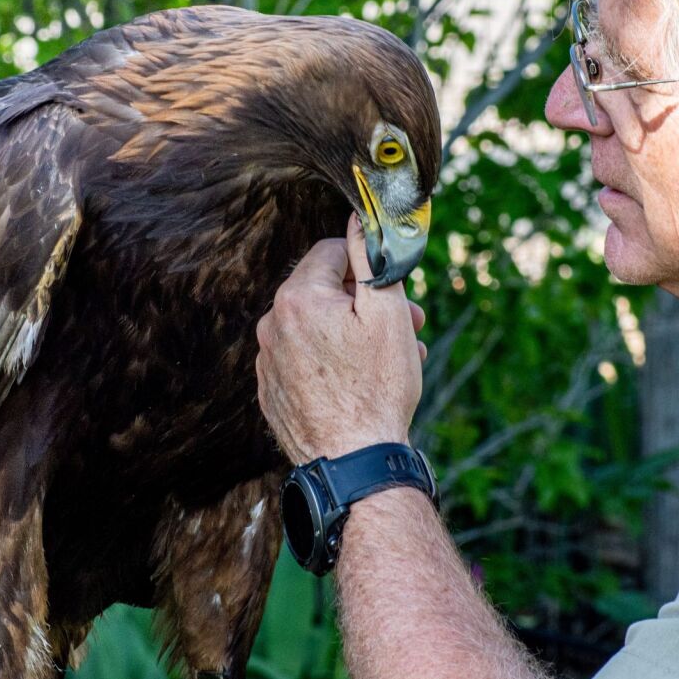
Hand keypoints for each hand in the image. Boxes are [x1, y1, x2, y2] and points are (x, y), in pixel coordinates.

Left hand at [256, 215, 426, 464]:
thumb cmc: (377, 388)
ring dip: (354, 335)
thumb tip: (360, 215)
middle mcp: (271, 325)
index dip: (370, 267)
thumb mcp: (387, 314)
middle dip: (367, 303)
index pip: (332, 252)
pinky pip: (304, 362)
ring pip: (317, 329)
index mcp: (297, 298)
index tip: (396, 291)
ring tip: (392, 360)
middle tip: (410, 326)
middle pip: (325, 292)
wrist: (353, 463)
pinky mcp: (272, 393)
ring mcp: (268, 362)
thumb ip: (372, 258)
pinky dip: (332, 364)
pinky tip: (361, 384)